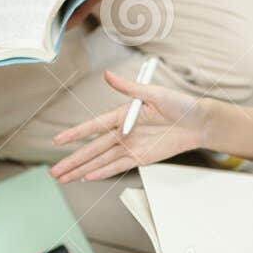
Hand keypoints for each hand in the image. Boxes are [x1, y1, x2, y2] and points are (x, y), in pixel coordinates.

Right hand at [50, 69, 209, 182]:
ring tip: (64, 178)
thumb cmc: (179, 104)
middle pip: (91, 149)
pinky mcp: (140, 158)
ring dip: (82, 170)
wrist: (198, 122)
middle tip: (54, 171)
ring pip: (100, 161)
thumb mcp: (155, 93)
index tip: (58, 141)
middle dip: (72, 161)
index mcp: (122, 114)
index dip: (75, 134)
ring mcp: (130, 146)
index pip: (93, 127)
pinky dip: (102, 173)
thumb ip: (129, 88)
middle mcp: (122, 132)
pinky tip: (87, 178)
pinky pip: (117, 167)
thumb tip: (108, 75)